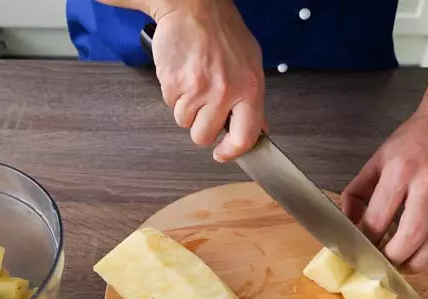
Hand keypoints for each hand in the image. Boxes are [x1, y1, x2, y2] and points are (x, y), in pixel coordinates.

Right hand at [151, 0, 264, 161]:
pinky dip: (173, 92)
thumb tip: (258, 130)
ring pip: (184, 122)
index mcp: (249, 88)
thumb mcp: (250, 64)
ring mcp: (197, 88)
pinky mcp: (173, 83)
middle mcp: (224, 91)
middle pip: (203, 136)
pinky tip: (183, 72)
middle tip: (203, 106)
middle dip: (200, 126)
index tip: (222, 154)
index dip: (231, 153)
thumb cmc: (223, 31)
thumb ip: (252, 100)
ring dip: (186, 107)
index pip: (245, 137)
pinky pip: (169, 103)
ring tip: (194, 80)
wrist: (194, 7)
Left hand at [341, 99, 427, 272]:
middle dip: (392, 258)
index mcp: (400, 170)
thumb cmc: (415, 137)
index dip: (366, 240)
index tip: (358, 251)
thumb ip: (357, 192)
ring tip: (400, 267)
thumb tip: (348, 222)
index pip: (379, 218)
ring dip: (415, 262)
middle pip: (409, 236)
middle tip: (380, 265)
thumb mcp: (377, 159)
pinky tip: (418, 251)